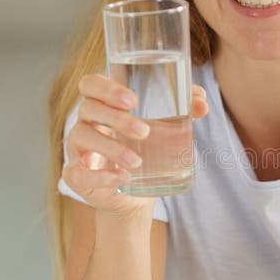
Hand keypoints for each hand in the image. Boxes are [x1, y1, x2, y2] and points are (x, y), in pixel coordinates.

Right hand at [62, 74, 208, 216]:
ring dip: (111, 148)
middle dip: (115, 118)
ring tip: (137, 161)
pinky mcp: (76, 176)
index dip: (106, 88)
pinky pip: (78, 173)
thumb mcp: (165, 128)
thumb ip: (184, 109)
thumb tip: (202, 102)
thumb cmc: (147, 150)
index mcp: (103, 105)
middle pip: (88, 108)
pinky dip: (100, 176)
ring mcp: (77, 150)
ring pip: (82, 138)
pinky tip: (121, 178)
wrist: (136, 194)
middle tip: (144, 131)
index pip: (91, 84)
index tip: (133, 99)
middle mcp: (86, 122)